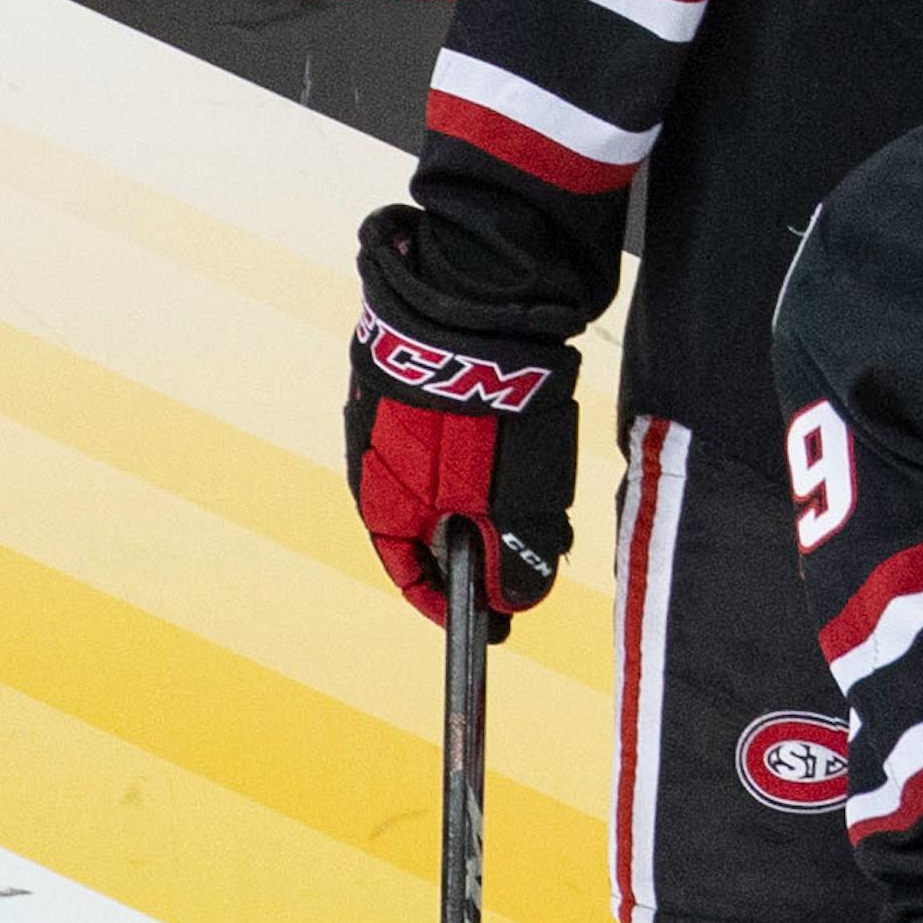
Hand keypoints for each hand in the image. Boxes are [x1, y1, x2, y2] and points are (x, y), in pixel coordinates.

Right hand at [344, 205, 577, 630]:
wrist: (475, 298)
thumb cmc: (479, 409)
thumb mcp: (502, 501)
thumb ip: (506, 555)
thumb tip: (514, 600)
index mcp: (379, 499)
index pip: (410, 573)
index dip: (453, 604)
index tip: (497, 624)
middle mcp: (376, 458)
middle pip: (431, 525)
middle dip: (482, 550)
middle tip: (536, 556)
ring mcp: (398, 412)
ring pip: (449, 479)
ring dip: (493, 500)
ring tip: (546, 505)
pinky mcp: (426, 376)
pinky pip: (459, 436)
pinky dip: (493, 456)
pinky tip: (533, 448)